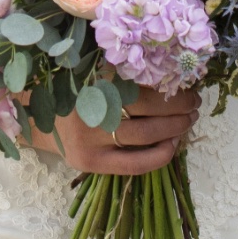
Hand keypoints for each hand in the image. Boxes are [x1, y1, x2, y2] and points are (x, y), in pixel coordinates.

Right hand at [49, 88, 199, 174]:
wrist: (43, 122)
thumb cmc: (80, 94)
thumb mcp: (96, 75)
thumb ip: (125, 74)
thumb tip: (174, 76)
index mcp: (94, 78)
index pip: (143, 83)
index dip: (170, 87)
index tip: (188, 86)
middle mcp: (91, 106)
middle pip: (148, 107)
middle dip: (178, 106)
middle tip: (194, 103)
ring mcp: (89, 137)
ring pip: (145, 134)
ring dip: (175, 127)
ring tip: (189, 120)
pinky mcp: (90, 162)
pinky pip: (134, 163)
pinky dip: (160, 155)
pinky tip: (173, 144)